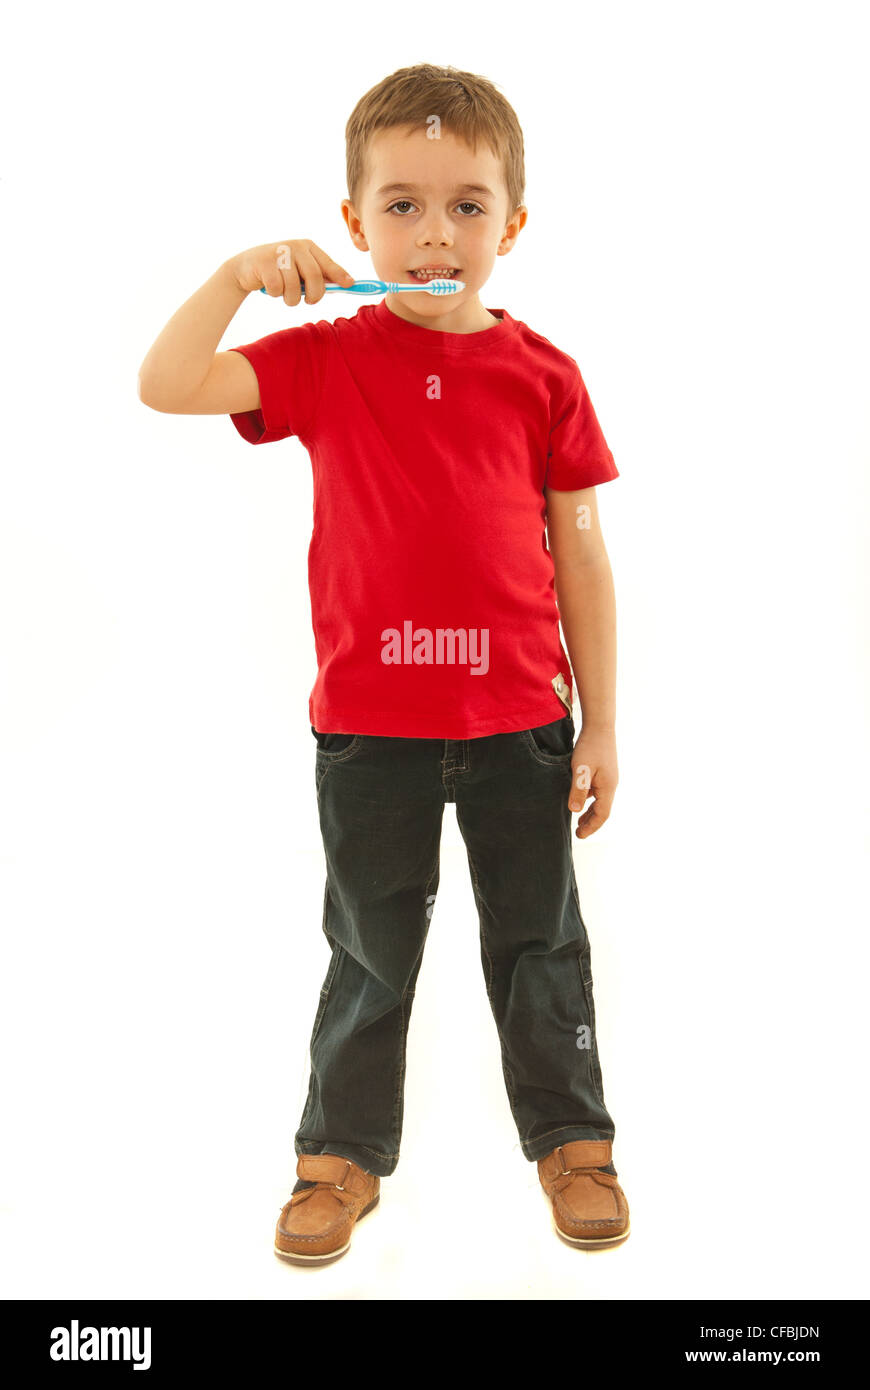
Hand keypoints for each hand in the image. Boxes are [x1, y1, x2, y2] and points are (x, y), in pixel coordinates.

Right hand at [226, 240, 354, 304]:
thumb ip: (321, 276)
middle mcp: (295, 246)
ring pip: (295, 288)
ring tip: (284, 293)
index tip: (350, 285)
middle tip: (309, 301)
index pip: (328, 264)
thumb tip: (348, 283)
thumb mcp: (301, 270)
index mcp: (308, 247)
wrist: (246, 268)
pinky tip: (269, 286)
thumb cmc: (280, 272)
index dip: (339, 275)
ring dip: (291, 298)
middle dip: (314, 296)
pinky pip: (278, 289)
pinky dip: (275, 294)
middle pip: (315, 277)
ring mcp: (279, 253)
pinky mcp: (264, 262)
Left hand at [569, 727, 617, 837]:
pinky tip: (578, 798)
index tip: (579, 835)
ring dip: (589, 811)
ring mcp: (608, 777)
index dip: (591, 827)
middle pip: (602, 810)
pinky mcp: (603, 770)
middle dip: (590, 822)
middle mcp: (611, 784)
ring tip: (578, 820)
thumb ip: (578, 790)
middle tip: (578, 832)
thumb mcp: (581, 770)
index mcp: (607, 787)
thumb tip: (575, 811)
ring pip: (599, 800)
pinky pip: (596, 790)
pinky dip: (588, 799)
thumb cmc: (590, 747)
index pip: (602, 815)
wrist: (600, 725)